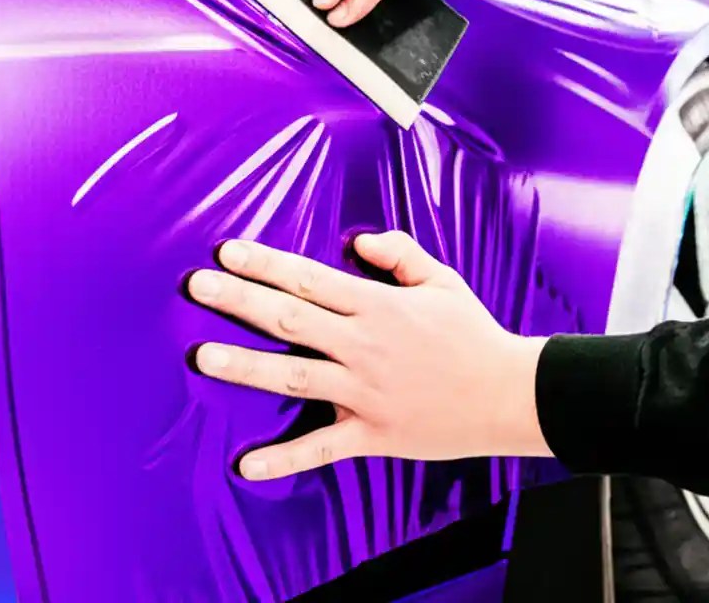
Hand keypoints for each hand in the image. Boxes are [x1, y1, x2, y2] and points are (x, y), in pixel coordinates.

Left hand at [186, 231, 551, 480]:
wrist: (509, 395)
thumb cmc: (474, 335)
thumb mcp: (443, 281)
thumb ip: (399, 254)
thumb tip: (356, 241)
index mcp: (378, 307)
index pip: (310, 279)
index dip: (266, 264)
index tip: (227, 252)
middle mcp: (364, 346)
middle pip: (291, 318)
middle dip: (241, 301)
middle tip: (198, 285)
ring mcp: (365, 392)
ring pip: (296, 376)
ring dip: (246, 367)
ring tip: (203, 357)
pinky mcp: (373, 434)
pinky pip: (322, 448)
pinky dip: (284, 460)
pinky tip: (246, 466)